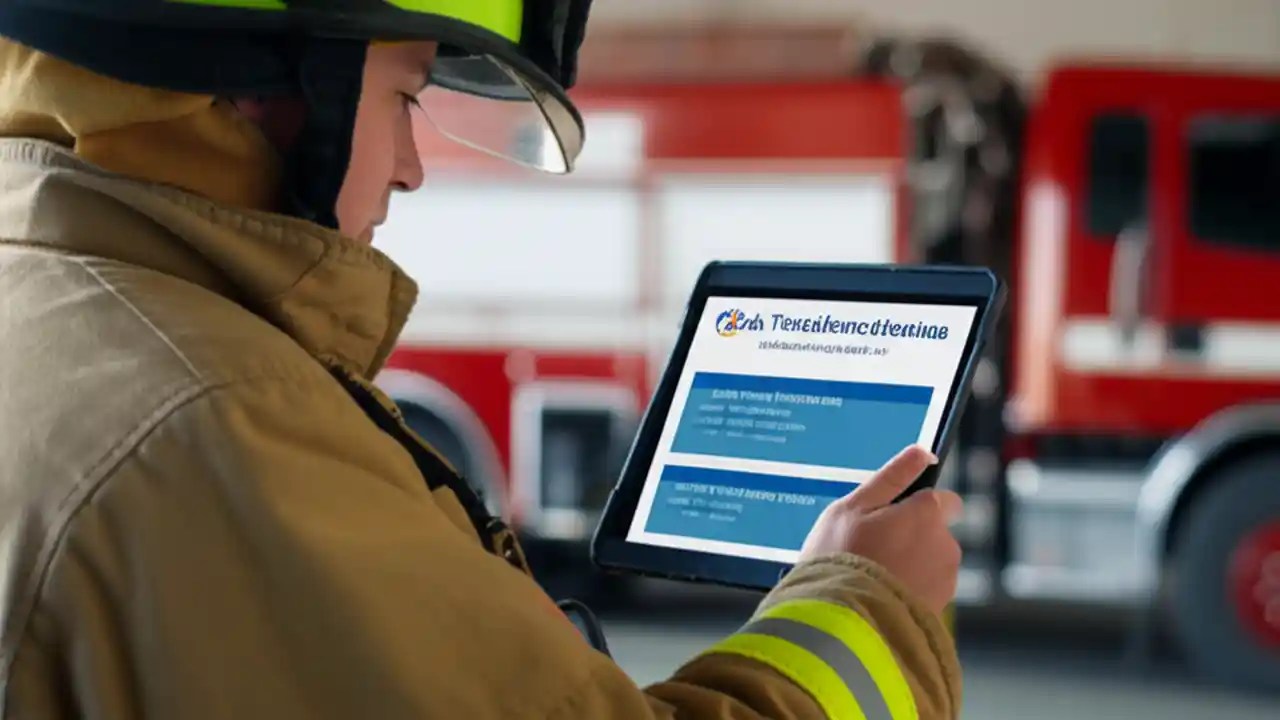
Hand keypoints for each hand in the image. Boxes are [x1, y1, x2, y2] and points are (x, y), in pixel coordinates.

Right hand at [799, 445, 962, 613]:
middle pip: (933, 533)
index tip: (887, 519)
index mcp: (928, 513)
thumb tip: (923, 451)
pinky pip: (924, 592)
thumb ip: (892, 477)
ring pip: (929, 563)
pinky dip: (907, 592)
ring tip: (870, 577)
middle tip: (870, 550)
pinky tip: (878, 597)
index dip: (914, 506)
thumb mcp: (853, 507)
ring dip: (909, 566)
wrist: (842, 624)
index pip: (941, 499)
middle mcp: (946, 544)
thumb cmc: (841, 557)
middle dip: (910, 538)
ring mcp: (945, 581)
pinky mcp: (938, 610)